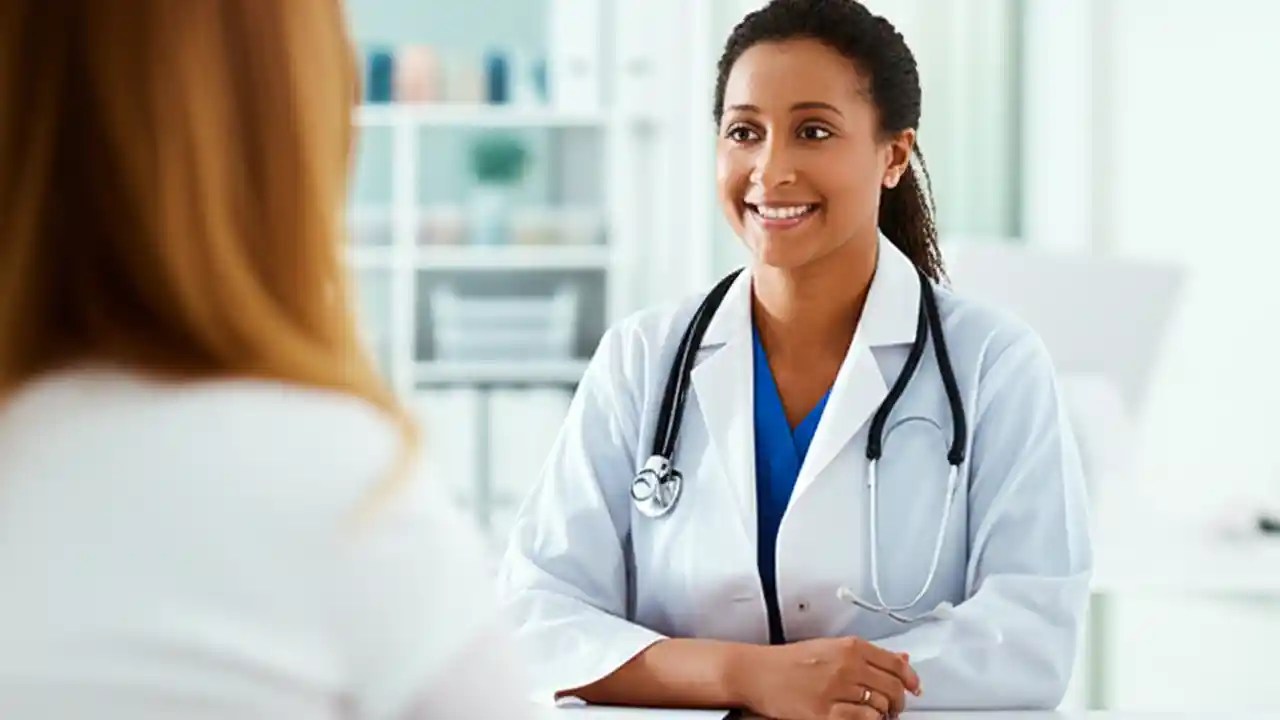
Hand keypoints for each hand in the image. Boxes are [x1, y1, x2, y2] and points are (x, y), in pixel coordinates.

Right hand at [732, 637, 920, 719]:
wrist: (758, 673)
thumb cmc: (790, 661)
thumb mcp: (830, 648)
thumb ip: (865, 654)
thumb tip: (901, 658)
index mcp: (850, 647)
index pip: (896, 664)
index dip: (910, 679)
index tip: (913, 687)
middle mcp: (847, 666)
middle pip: (892, 688)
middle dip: (898, 701)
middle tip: (894, 707)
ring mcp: (837, 690)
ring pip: (880, 707)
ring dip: (882, 714)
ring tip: (874, 713)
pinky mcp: (825, 713)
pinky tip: (859, 717)